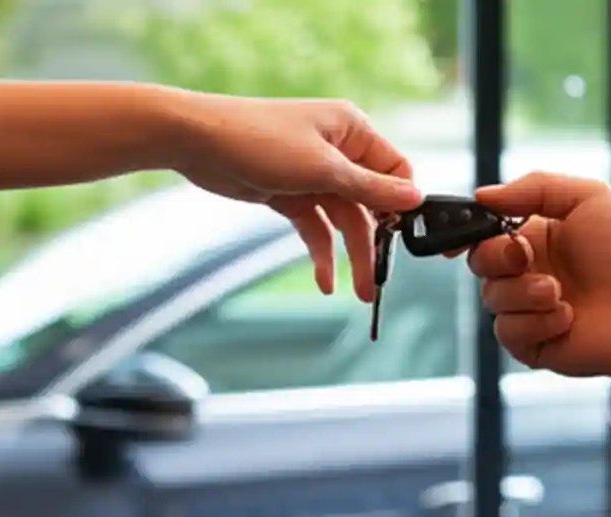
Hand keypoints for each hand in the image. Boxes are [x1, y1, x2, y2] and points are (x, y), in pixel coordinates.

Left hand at [166, 92, 422, 301]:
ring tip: (356, 291)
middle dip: (373, 242)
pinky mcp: (291, 192)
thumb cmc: (260, 140)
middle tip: (376, 282)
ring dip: (349, 254)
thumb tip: (415, 197)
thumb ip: (371, 189)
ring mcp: (313, 173)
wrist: (195, 141)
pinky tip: (324, 280)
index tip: (404, 237)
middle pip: (369, 203)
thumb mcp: (324, 169)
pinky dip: (320, 252)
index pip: (396, 170)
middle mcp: (338, 149)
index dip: (401, 204)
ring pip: (343, 219)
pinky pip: (316, 226)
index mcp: (354, 130)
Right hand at [466, 172, 610, 377]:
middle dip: (498, 258)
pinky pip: (508, 332)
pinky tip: (568, 318)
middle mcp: (530, 272)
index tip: (458, 235)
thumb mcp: (589, 198)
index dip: (466, 232)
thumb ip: (534, 188)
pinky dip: (536, 323)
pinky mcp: (535, 343)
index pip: (486, 232)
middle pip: (480, 263)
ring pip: (492, 299)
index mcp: (537, 237)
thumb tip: (483, 195)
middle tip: (526, 258)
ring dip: (524, 294)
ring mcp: (531, 310)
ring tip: (561, 294)